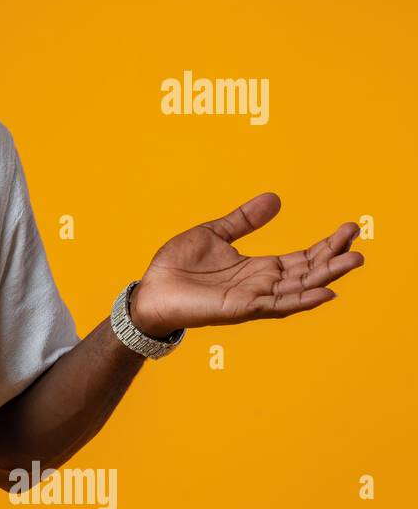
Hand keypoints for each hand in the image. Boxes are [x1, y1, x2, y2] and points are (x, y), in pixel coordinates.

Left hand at [127, 192, 364, 336]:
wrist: (150, 289)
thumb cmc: (177, 266)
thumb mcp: (214, 233)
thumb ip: (245, 220)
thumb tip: (276, 199)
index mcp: (258, 268)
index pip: (302, 257)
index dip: (326, 245)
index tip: (349, 228)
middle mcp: (261, 285)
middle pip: (307, 273)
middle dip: (334, 259)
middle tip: (359, 244)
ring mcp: (253, 298)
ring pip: (299, 289)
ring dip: (327, 277)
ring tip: (352, 262)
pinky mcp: (239, 309)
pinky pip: (277, 305)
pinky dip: (302, 299)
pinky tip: (325, 292)